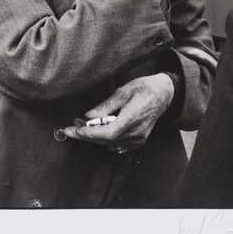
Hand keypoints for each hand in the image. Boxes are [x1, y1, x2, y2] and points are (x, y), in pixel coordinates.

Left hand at [61, 73, 175, 151]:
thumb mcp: (122, 91)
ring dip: (94, 137)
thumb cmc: (143, 89)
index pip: (107, 132)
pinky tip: (96, 131)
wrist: (162, 95)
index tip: (73, 130)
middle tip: (70, 128)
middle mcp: (136, 132)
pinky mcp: (138, 141)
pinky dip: (104, 140)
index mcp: (133, 118)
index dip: (88, 133)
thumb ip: (105, 106)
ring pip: (110, 143)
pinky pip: (117, 144)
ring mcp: (138, 139)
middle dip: (86, 135)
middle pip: (106, 140)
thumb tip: (88, 116)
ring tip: (80, 125)